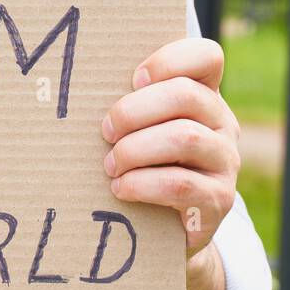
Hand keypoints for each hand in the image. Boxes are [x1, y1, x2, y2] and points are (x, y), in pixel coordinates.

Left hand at [101, 39, 238, 289]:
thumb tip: (65, 86)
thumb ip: (124, 104)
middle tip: (104, 130)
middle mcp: (222, 123)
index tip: (132, 77)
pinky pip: (180, 184)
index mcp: (202, 95)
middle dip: (135, 110)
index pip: (206, 56)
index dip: (170, 59)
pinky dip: (141, 184)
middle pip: (187, 96)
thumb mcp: (136, 131)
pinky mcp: (219, 200)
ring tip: (109, 164)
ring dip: (135, 149)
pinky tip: (119, 188)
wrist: (164, 233)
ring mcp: (225, 162)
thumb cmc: (139, 166)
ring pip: (185, 138)